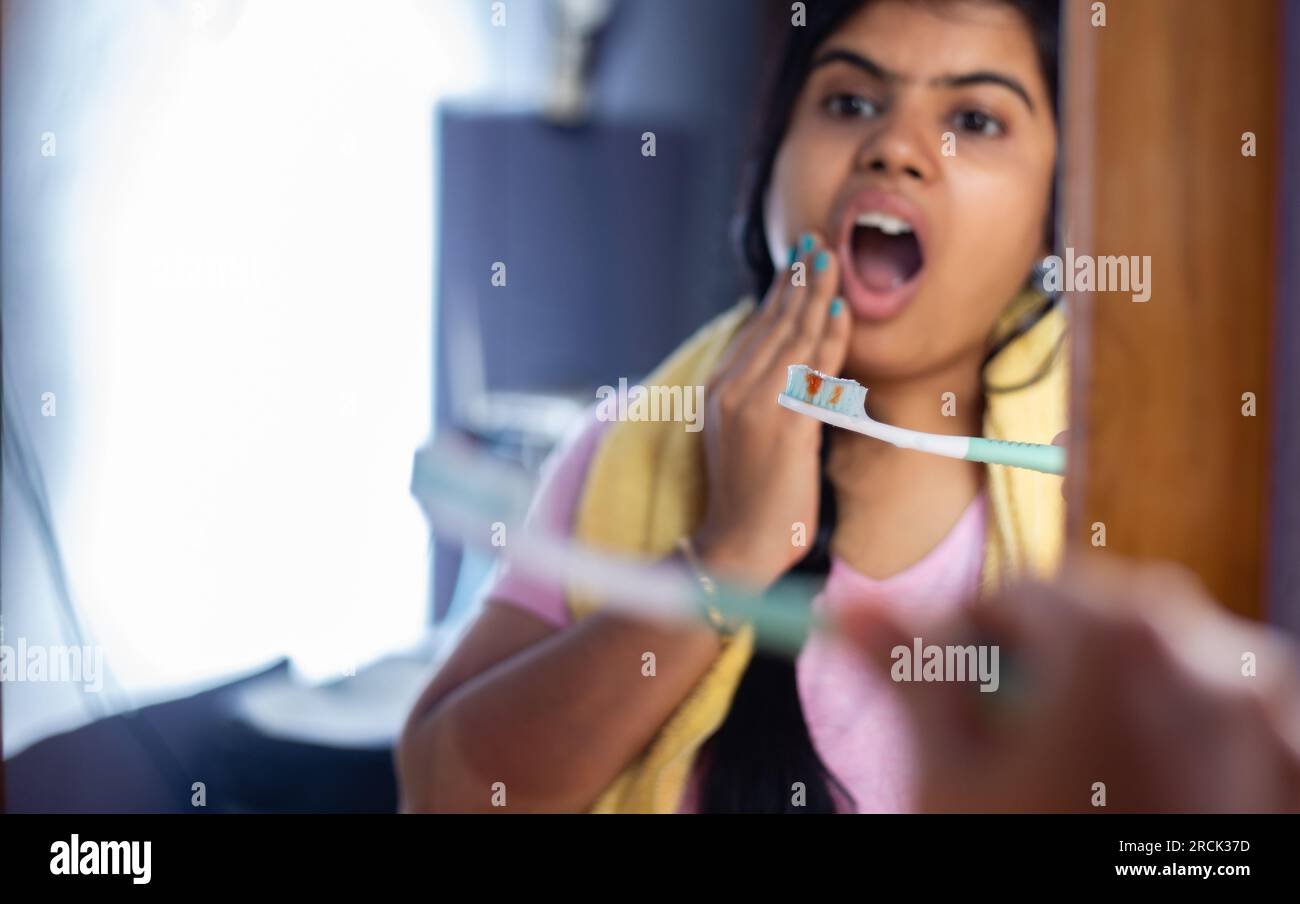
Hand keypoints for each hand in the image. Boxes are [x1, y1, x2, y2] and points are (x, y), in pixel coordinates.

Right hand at [692, 232, 850, 589]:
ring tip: (831, 260)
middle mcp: (734, 388)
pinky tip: (840, 310)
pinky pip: (813, 371)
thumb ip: (761, 396)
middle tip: (819, 243)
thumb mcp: (743, 435)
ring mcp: (757, 404)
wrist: (737, 544)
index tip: (799, 261)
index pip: (757, 329)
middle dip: (798, 280)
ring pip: (793, 338)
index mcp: (722, 388)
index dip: (780, 292)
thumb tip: (792, 364)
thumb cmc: (748, 496)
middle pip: (774, 324)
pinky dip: (828, 337)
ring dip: (815, 294)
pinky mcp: (784, 424)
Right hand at [838, 555, 1299, 811]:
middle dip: (1061, 661)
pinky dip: (1205, 726)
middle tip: (1026, 743)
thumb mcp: (950, 781)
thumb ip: (912, 675)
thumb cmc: (1028, 865)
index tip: (965, 703)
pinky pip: (1246, 706)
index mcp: (1112, 642)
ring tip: (1097, 770)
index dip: (976, 646)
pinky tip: (1165, 786)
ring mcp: (1270, 713)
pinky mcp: (1296, 757)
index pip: (1019, 598)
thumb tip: (849, 606)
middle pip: (1106, 615)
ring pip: (1182, 653)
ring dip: (1137, 686)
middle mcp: (1209, 654)